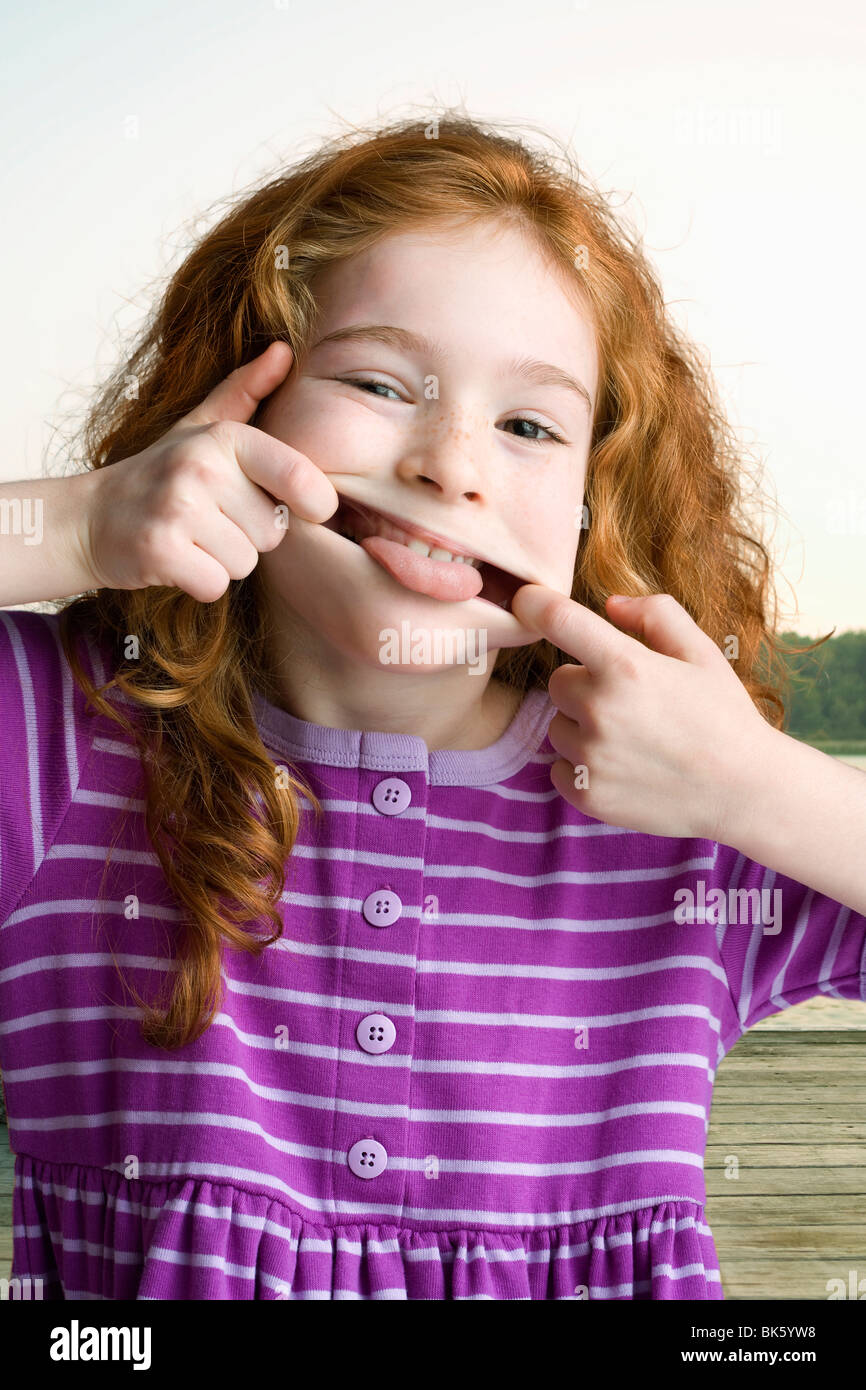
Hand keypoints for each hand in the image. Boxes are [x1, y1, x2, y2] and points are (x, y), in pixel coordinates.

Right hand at [80, 341, 338, 601]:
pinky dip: (200, 582)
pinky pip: (216, 585)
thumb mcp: (200, 426)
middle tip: (212, 520)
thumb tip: (284, 351)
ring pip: (245, 563)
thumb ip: (245, 392)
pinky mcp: (161, 549)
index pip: (299, 477)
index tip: (308, 509)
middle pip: (272, 532)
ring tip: (193, 538)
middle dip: (249, 536)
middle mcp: (202, 466)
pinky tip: (178, 559)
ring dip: (223, 561)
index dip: (314, 503)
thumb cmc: (160, 474)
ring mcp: (178, 507)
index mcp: (224, 436)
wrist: (91, 517)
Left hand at [510, 586, 775, 840]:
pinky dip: (582, 767)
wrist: (744, 791)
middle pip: (559, 682)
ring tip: (634, 739)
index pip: (556, 620)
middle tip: (631, 702)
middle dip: (586, 685)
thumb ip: (655, 615)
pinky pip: (559, 768)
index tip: (526, 600)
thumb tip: (609, 605)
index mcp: (625, 666)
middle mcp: (599, 710)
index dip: (534, 604)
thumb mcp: (701, 652)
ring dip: (584, 728)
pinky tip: (624, 767)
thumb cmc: (723, 715)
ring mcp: (590, 757)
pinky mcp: (586, 795)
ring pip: (558, 727)